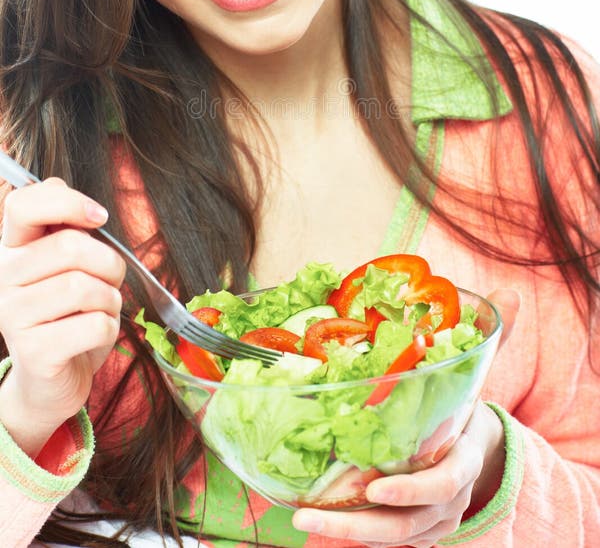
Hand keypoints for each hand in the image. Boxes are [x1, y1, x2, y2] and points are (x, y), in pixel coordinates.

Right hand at [0, 178, 126, 455]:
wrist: (50, 380)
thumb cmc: (66, 313)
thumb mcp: (67, 265)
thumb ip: (70, 230)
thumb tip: (88, 209)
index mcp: (11, 248)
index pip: (23, 204)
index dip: (68, 202)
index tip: (99, 218)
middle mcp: (3, 278)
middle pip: (70, 246)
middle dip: (108, 262)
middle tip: (110, 279)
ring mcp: (13, 316)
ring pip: (86, 286)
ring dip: (111, 298)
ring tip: (103, 308)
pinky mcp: (35, 351)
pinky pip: (96, 324)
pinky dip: (110, 327)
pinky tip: (95, 334)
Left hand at [292, 288, 519, 547]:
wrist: (477, 451)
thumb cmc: (464, 409)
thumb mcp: (477, 377)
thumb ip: (489, 340)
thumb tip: (509, 293)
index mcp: (462, 457)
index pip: (445, 480)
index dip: (414, 488)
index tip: (376, 486)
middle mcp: (447, 498)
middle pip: (408, 523)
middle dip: (362, 525)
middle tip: (312, 515)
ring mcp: (430, 520)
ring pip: (389, 536)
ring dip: (344, 532)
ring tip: (303, 518)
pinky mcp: (410, 529)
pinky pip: (381, 538)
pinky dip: (349, 532)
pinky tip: (313, 517)